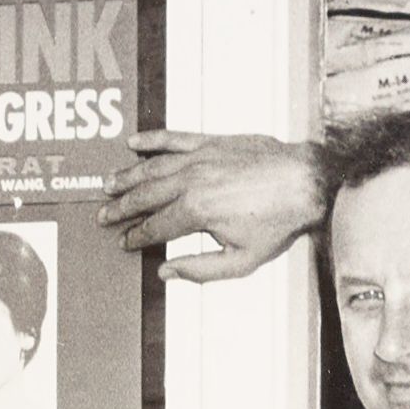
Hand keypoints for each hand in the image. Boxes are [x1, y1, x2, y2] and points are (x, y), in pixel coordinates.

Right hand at [98, 131, 325, 283]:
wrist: (305, 182)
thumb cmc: (279, 222)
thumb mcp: (242, 262)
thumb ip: (200, 269)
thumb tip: (166, 271)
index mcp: (196, 213)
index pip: (154, 227)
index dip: (134, 236)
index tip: (122, 242)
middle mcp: (192, 181)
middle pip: (144, 196)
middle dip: (121, 208)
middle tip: (103, 215)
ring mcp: (200, 157)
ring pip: (152, 166)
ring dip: (127, 176)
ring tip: (109, 184)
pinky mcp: (211, 141)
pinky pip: (174, 137)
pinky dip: (151, 139)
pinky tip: (133, 143)